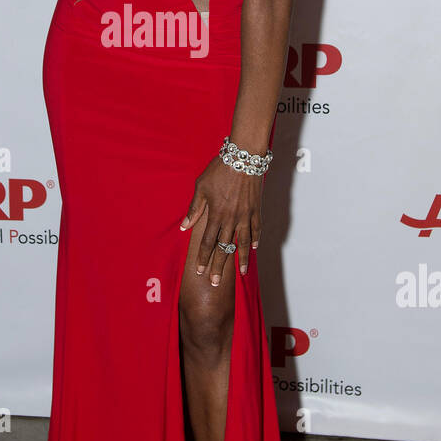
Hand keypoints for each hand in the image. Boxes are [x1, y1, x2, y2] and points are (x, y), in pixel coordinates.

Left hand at [179, 157, 262, 284]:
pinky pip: (256, 228)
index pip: (207, 243)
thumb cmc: (219, 170)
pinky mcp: (256, 210)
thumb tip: (184, 226)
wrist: (243, 157)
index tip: (199, 271)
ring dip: (241, 259)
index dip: (203, 258)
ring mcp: (246, 215)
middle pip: (224, 248)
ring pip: (243, 243)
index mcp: (215, 215)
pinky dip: (255, 239)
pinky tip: (254, 248)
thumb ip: (194, 209)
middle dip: (218, 266)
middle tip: (214, 282)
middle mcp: (231, 219)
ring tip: (241, 274)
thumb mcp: (200, 187)